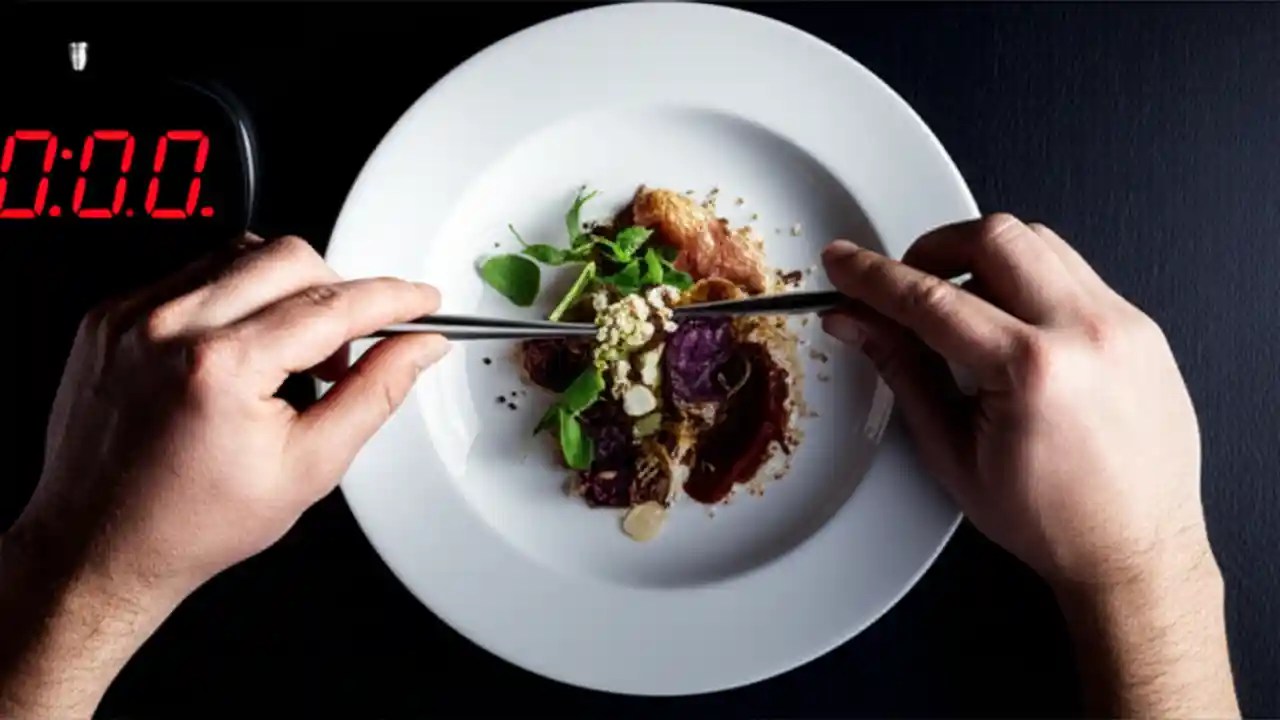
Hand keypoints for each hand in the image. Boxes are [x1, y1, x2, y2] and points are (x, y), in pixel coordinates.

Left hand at [2, 233, 446, 715]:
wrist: (99, 545)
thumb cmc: (191, 523)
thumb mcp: (309, 468)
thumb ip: (375, 394)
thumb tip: (418, 348)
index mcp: (222, 367)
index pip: (333, 305)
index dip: (392, 298)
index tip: (420, 300)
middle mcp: (170, 327)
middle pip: (291, 258)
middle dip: (339, 292)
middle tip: (346, 347)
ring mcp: (132, 316)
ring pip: (242, 255)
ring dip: (286, 290)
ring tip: (286, 355)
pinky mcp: (110, 315)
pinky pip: (193, 274)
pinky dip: (234, 299)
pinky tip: (239, 351)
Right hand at [820, 215, 1237, 715]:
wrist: (1135, 551)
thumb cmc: (1050, 520)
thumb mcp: (951, 452)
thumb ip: (902, 370)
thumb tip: (857, 322)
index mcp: (1032, 370)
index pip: (932, 299)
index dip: (874, 277)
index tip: (844, 263)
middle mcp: (1086, 332)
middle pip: (994, 237)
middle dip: (934, 247)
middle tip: (908, 283)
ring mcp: (1123, 323)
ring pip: (1040, 241)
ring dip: (985, 257)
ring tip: (959, 302)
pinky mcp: (1142, 326)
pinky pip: (1075, 271)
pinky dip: (1030, 279)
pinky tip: (1010, 322)